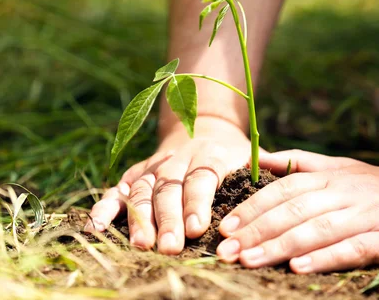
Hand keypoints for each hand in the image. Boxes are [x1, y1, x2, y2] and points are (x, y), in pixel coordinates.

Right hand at [85, 116, 249, 254]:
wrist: (204, 129)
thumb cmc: (235, 156)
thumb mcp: (253, 159)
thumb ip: (264, 175)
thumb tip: (281, 199)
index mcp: (210, 155)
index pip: (202, 179)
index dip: (198, 203)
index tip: (199, 229)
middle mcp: (178, 159)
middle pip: (169, 188)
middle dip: (168, 219)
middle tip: (169, 248)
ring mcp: (154, 166)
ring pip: (143, 190)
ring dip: (140, 218)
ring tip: (141, 245)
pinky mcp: (136, 174)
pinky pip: (117, 189)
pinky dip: (105, 207)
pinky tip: (96, 227)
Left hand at [216, 150, 378, 272]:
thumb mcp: (344, 168)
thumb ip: (302, 162)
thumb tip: (260, 157)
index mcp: (333, 176)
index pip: (285, 188)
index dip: (254, 206)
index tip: (226, 225)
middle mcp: (346, 192)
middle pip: (295, 209)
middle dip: (257, 229)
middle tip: (227, 249)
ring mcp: (367, 215)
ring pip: (317, 228)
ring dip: (280, 245)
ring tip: (250, 260)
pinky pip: (351, 247)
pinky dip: (323, 256)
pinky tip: (298, 267)